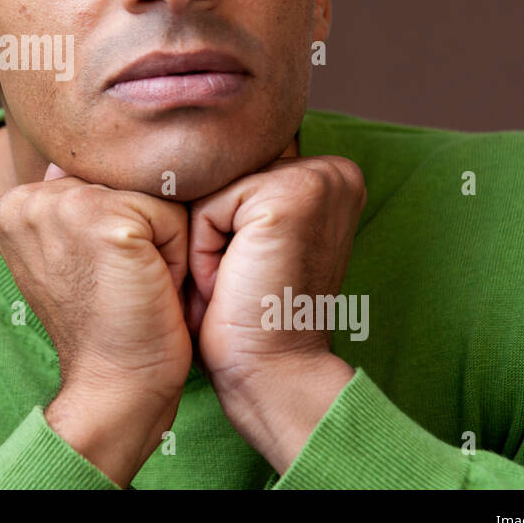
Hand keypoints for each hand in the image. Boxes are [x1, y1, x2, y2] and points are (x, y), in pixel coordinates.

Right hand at [0, 163, 191, 486]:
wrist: (114, 385)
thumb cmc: (104, 324)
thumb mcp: (71, 256)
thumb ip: (70, 202)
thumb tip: (73, 159)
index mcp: (11, 205)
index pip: (92, 178)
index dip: (114, 226)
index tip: (100, 276)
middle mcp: (25, 197)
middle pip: (121, 180)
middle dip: (138, 229)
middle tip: (122, 283)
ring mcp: (61, 205)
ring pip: (149, 194)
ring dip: (160, 240)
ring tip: (138, 283)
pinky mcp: (103, 219)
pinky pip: (171, 214)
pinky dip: (176, 255)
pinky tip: (151, 288)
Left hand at [185, 155, 365, 470]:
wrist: (271, 373)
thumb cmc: (250, 314)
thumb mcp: (250, 237)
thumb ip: (243, 190)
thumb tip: (189, 149)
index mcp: (331, 176)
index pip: (237, 169)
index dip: (222, 223)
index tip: (247, 269)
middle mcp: (334, 170)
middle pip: (224, 173)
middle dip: (214, 229)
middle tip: (240, 280)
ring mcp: (318, 178)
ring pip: (212, 188)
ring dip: (206, 241)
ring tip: (234, 282)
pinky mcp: (289, 196)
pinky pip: (206, 207)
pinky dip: (204, 250)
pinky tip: (231, 282)